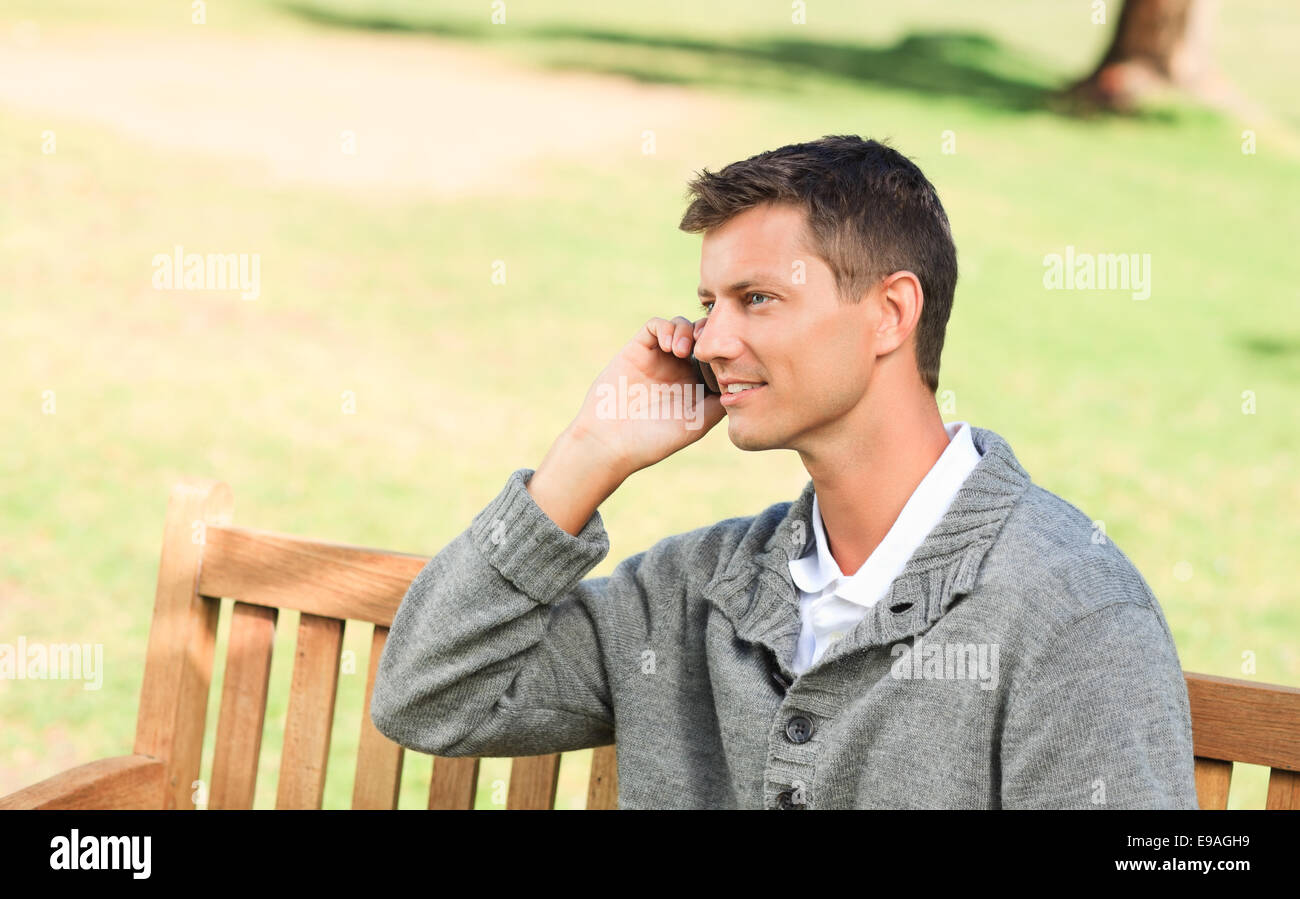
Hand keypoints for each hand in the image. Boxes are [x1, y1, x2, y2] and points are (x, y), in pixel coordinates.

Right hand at [566, 315, 724, 475]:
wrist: (611, 443)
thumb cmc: (653, 441)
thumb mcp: (696, 425)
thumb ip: (720, 403)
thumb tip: (743, 382)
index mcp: (697, 386)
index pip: (719, 357)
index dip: (726, 352)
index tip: (728, 360)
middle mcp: (679, 370)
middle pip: (702, 336)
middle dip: (710, 334)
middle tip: (710, 343)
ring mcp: (658, 358)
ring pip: (682, 326)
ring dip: (688, 330)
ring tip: (683, 350)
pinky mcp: (638, 350)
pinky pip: (656, 326)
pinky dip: (667, 328)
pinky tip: (670, 347)